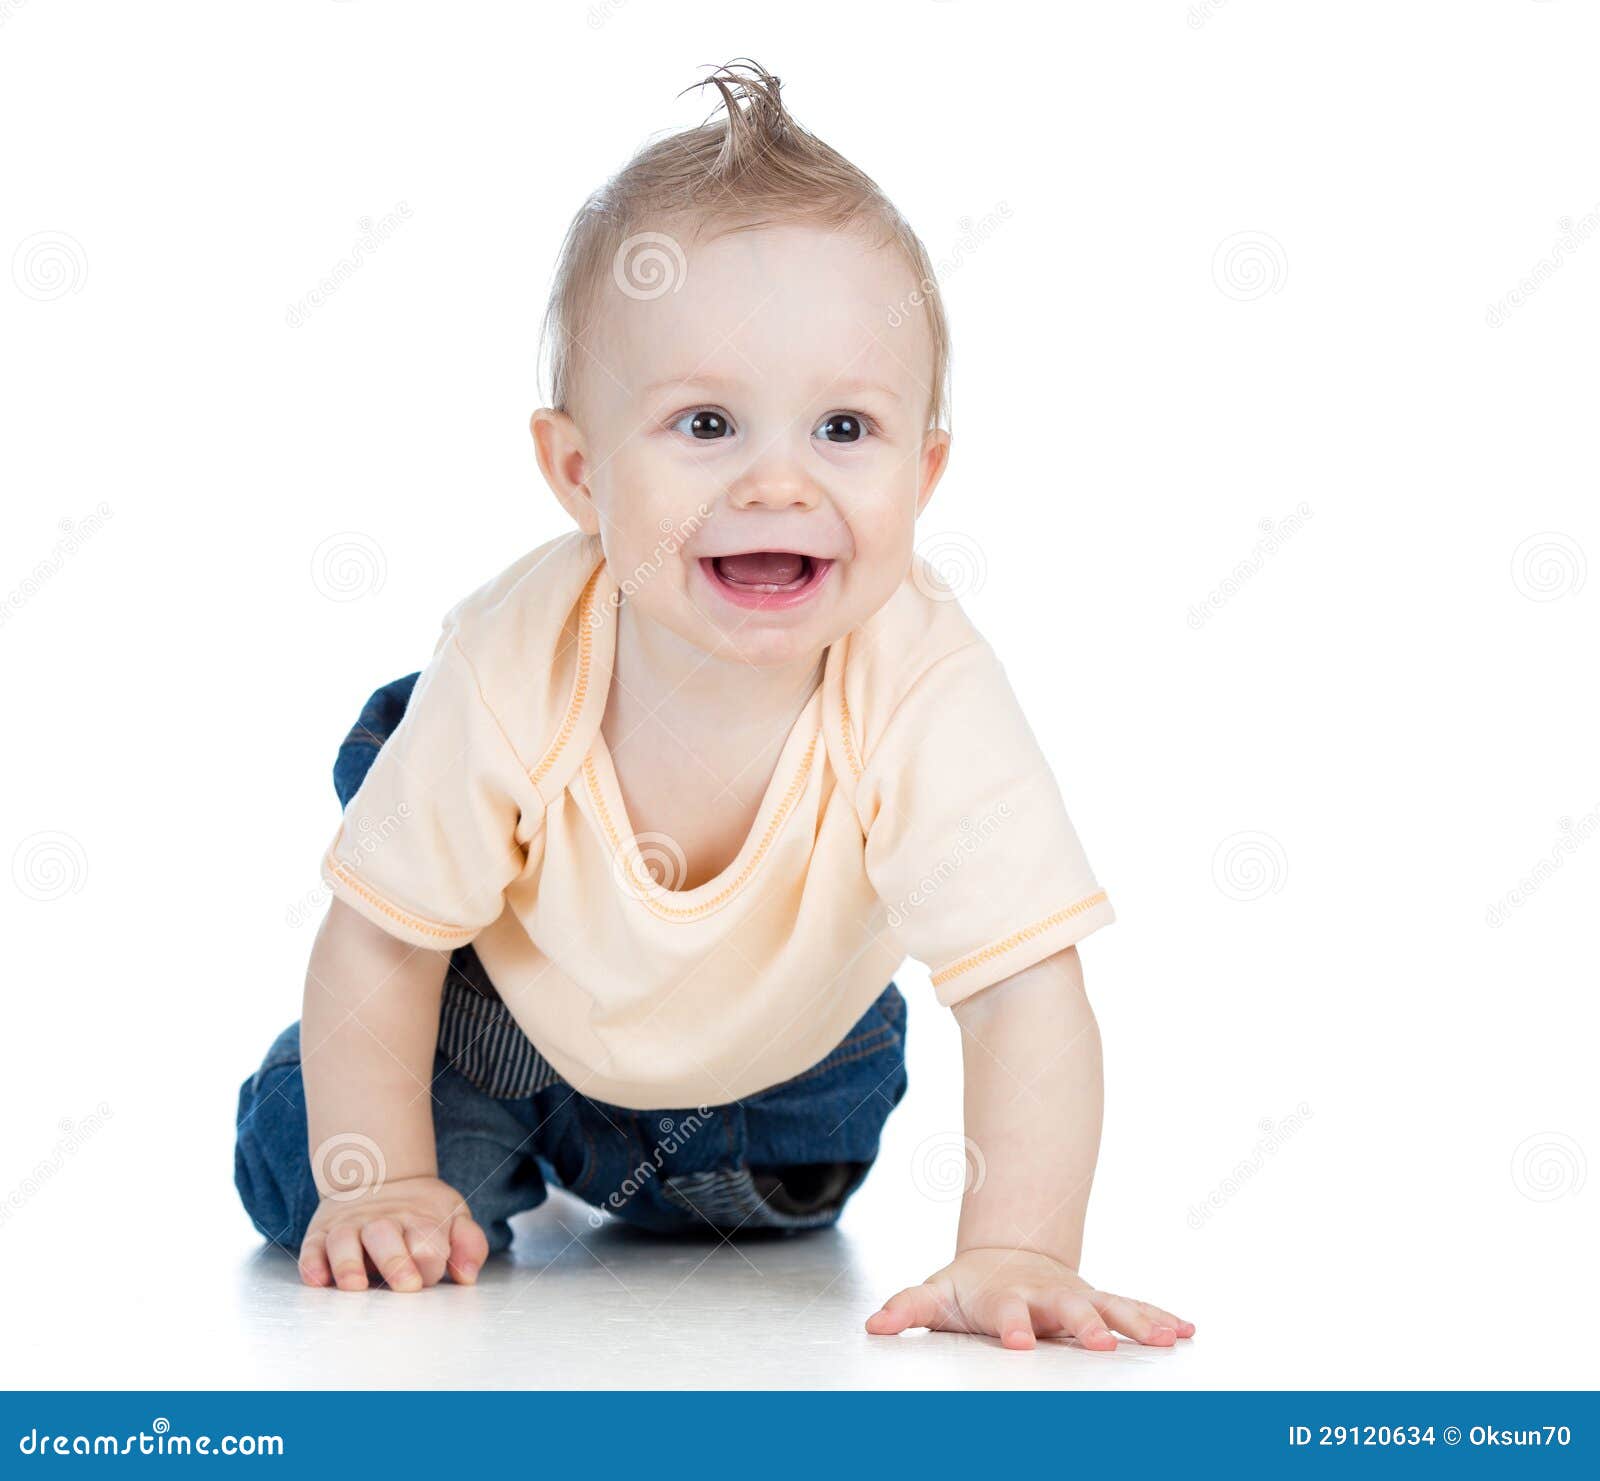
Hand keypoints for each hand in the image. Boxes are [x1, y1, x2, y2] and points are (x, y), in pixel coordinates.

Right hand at [298, 1174, 488, 1292]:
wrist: (377, 1175)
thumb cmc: (420, 1211)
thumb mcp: (453, 1216)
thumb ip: (468, 1243)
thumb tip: (469, 1276)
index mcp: (417, 1219)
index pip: (427, 1241)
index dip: (432, 1259)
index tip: (430, 1274)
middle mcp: (381, 1222)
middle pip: (386, 1237)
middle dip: (397, 1262)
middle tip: (407, 1287)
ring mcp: (349, 1227)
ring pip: (343, 1242)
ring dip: (349, 1264)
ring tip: (357, 1286)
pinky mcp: (320, 1236)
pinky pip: (311, 1249)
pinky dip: (312, 1264)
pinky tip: (318, 1280)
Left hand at [865, 1246, 1195, 1350]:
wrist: (1008, 1254)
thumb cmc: (971, 1286)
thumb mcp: (936, 1295)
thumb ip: (908, 1309)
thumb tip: (875, 1325)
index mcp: (1006, 1297)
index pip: (1008, 1313)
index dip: (1012, 1327)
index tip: (1019, 1343)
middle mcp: (1047, 1295)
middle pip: (1068, 1309)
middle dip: (1085, 1325)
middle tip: (1100, 1344)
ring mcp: (1077, 1296)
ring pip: (1111, 1306)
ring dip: (1138, 1322)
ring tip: (1166, 1339)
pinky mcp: (1101, 1301)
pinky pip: (1135, 1308)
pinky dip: (1162, 1318)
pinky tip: (1187, 1331)